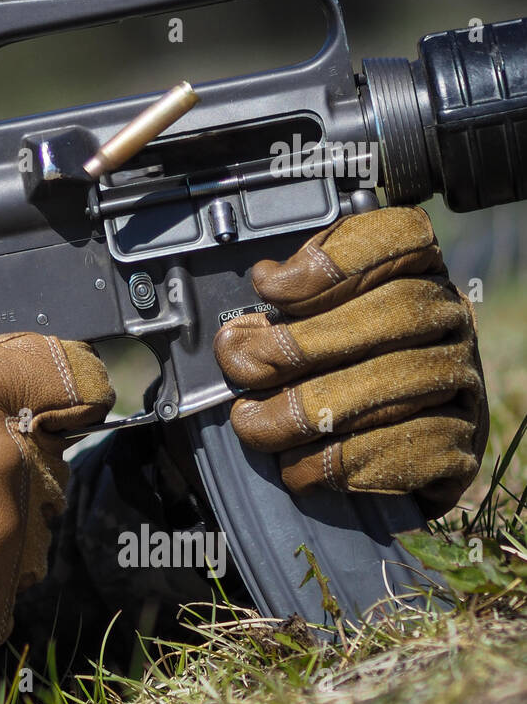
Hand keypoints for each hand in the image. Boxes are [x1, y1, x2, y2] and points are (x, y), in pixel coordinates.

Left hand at [213, 206, 487, 515]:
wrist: (376, 453)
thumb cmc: (329, 372)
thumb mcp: (304, 323)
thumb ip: (279, 312)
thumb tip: (247, 315)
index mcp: (413, 271)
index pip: (398, 237)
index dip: (333, 259)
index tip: (268, 286)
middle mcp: (447, 317)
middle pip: (393, 312)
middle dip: (302, 343)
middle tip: (242, 366)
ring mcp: (461, 378)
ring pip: (396, 384)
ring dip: (307, 411)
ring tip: (254, 424)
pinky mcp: (461, 442)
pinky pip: (410, 448)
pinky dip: (343, 461)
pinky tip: (301, 466)